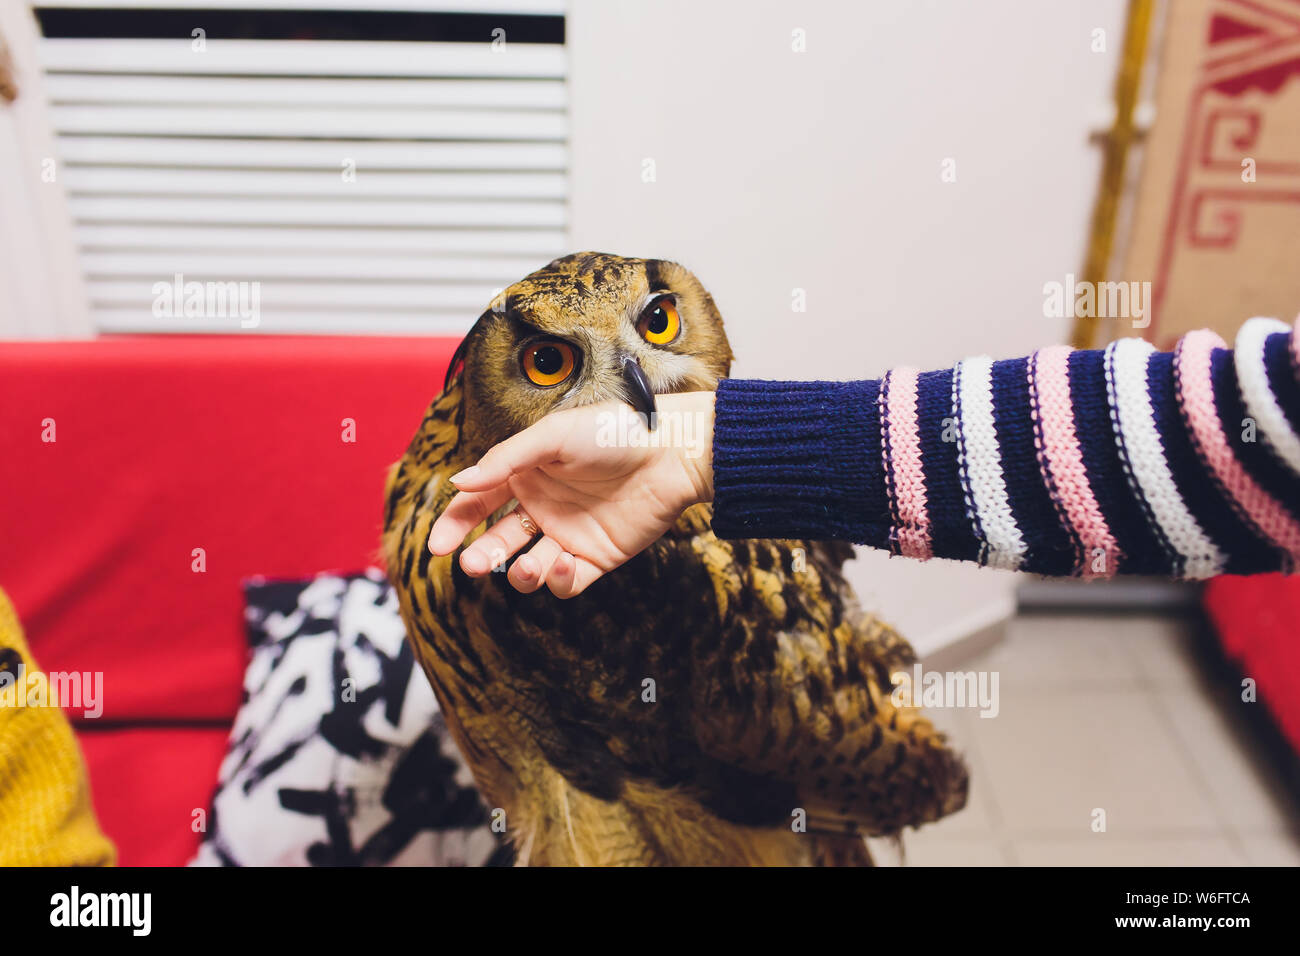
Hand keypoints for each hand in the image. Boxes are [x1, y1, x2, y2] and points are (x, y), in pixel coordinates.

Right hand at [428, 391, 715, 597]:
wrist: (670, 454)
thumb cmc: (613, 432)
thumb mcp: (552, 436)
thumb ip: (505, 461)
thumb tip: (459, 482)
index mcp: (527, 475)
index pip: (480, 503)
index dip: (456, 525)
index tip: (439, 546)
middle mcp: (544, 506)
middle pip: (500, 541)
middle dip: (482, 557)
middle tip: (471, 565)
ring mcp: (570, 534)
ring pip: (530, 566)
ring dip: (520, 573)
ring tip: (525, 566)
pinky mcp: (598, 557)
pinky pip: (568, 581)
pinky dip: (560, 580)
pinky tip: (564, 564)